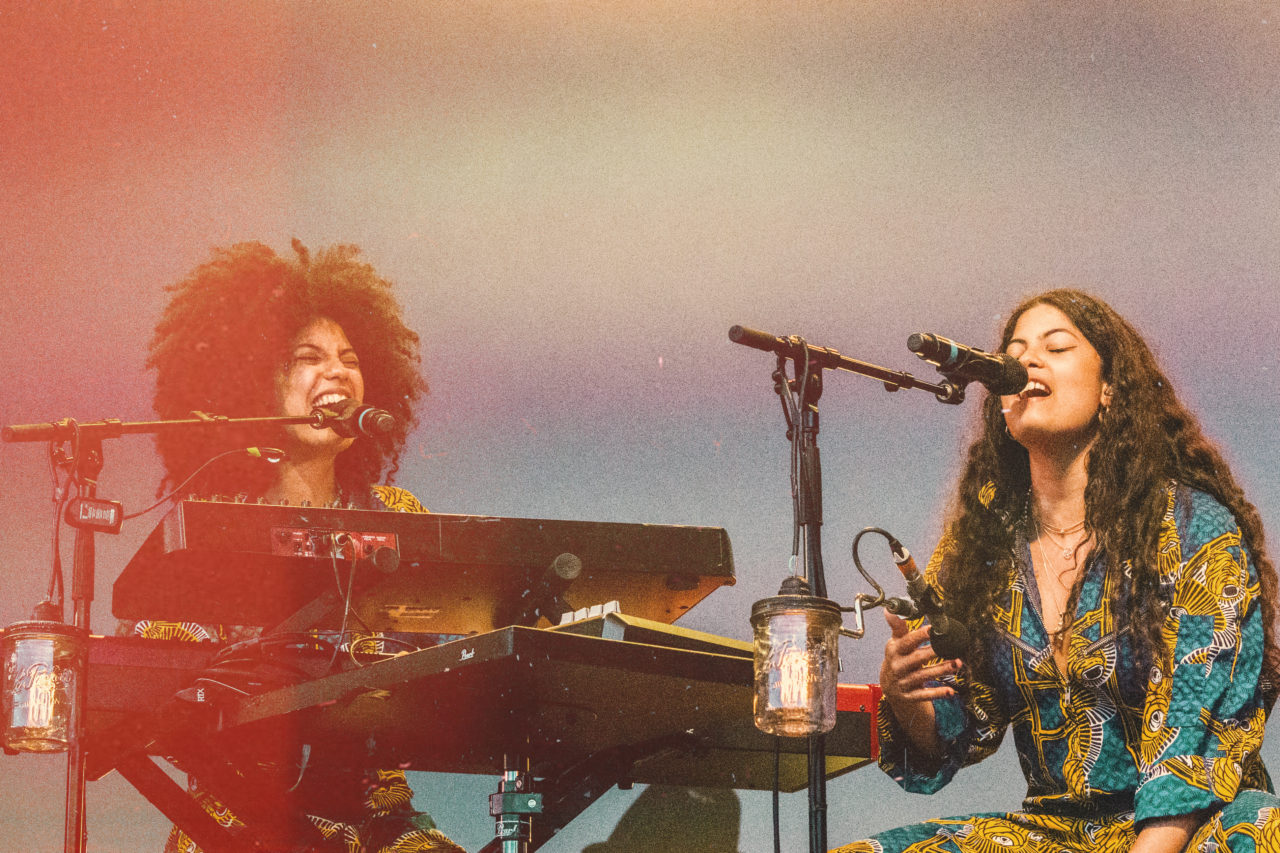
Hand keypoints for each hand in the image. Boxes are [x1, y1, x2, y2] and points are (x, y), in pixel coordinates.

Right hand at [880, 611, 960, 758]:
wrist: (889, 685)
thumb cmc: (897, 658)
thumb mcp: (895, 642)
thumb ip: (897, 627)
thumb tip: (890, 609)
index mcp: (894, 650)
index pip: (907, 642)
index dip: (920, 635)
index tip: (933, 629)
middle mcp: (897, 666)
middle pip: (917, 659)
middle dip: (934, 653)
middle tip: (950, 647)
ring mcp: (903, 682)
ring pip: (923, 676)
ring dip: (940, 670)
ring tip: (957, 664)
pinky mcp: (910, 695)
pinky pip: (924, 695)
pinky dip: (937, 693)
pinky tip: (950, 691)